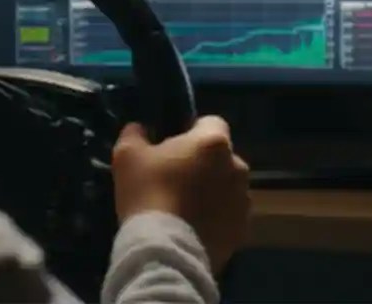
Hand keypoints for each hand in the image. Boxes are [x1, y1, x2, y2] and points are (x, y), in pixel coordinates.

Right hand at [111, 115, 250, 273]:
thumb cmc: (148, 192)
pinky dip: (216, 218)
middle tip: (176, 179)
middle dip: (203, 164)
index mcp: (214, 142)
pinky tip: (193, 228)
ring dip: (212, 191)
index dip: (192, 131)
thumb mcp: (127, 155)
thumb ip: (135, 134)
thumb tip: (140, 128)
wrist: (165, 248)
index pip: (211, 122)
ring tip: (185, 208)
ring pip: (227, 187)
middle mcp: (237, 167)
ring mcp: (243, 200)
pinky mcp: (242, 229)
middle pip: (220, 157)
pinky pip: (228, 216)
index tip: (173, 146)